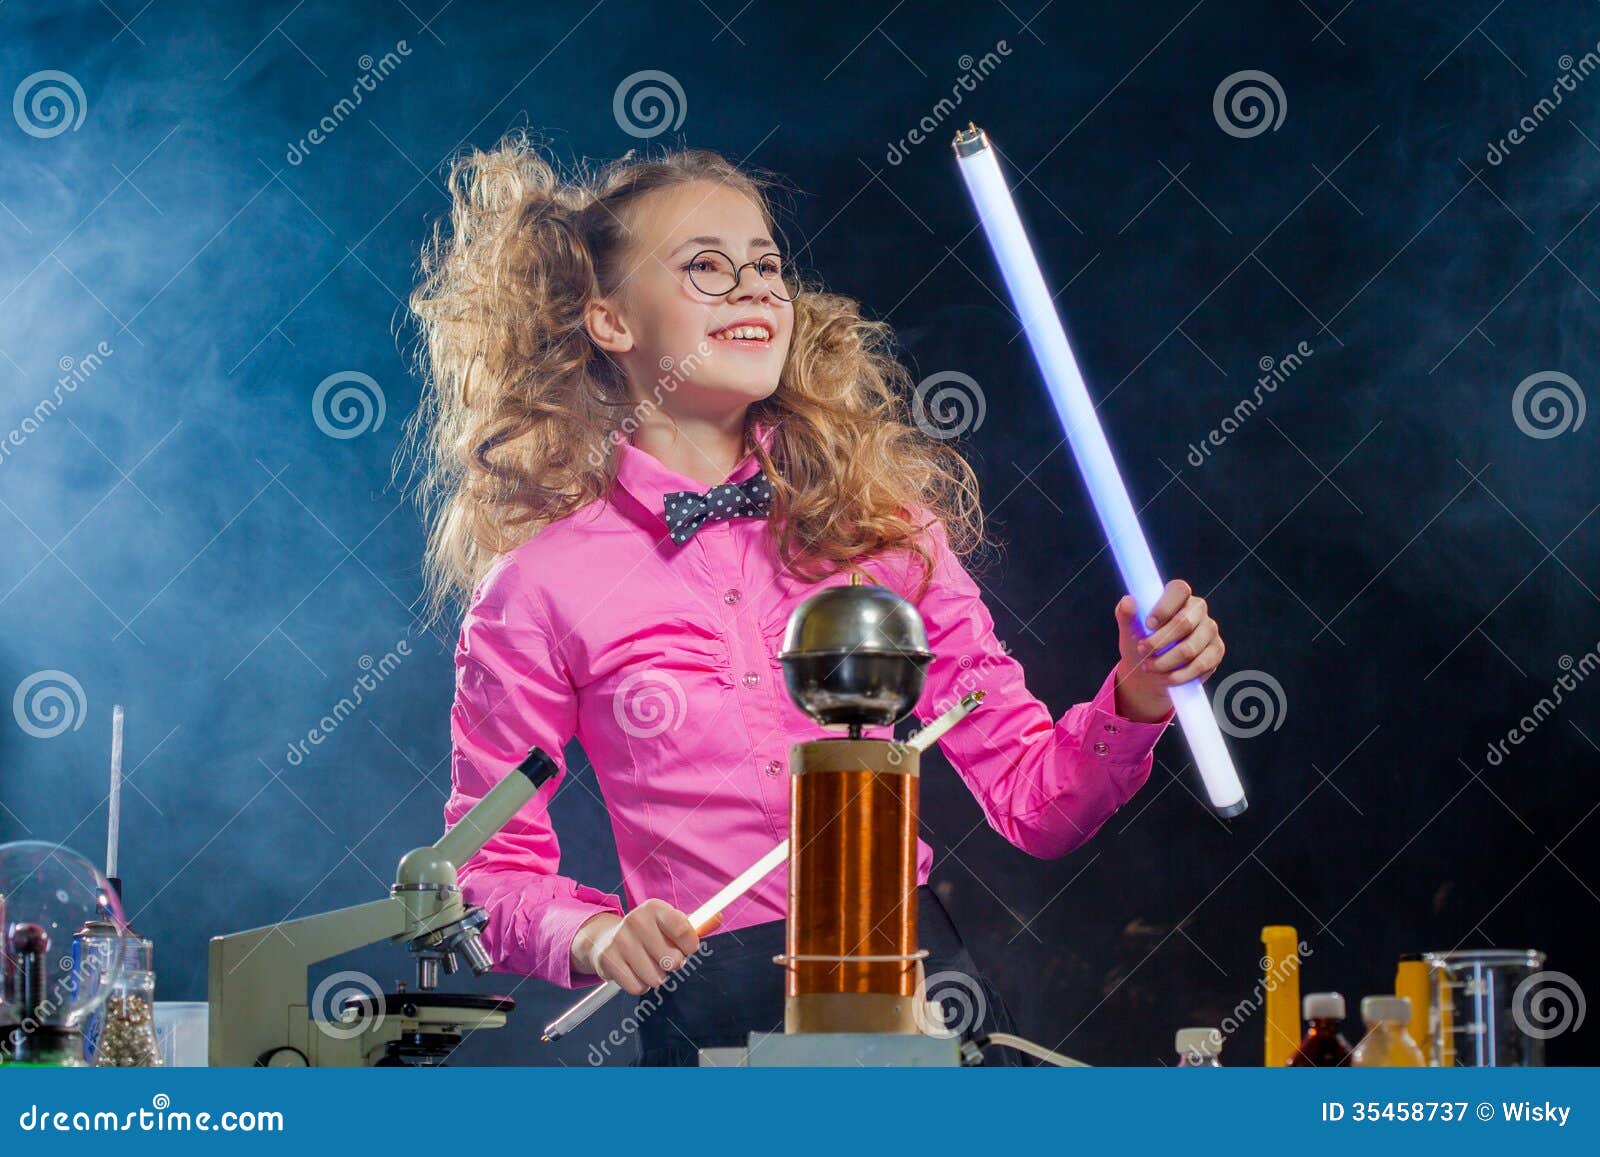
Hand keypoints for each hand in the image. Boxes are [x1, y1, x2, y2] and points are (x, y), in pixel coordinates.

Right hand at [573, 899, 721, 995]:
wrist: (605, 940)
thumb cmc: (648, 934)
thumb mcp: (670, 924)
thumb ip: (696, 924)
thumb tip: (718, 918)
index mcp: (655, 908)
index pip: (684, 929)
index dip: (690, 946)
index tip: (687, 949)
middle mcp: (636, 919)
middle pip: (672, 959)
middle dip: (672, 964)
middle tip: (663, 958)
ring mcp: (620, 940)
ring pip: (655, 977)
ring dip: (656, 977)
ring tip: (648, 965)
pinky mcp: (608, 959)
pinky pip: (637, 987)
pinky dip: (640, 986)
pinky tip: (634, 972)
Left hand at [1113, 579, 1224, 722]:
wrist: (1150, 671)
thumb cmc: (1140, 643)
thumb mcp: (1128, 629)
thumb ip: (1125, 614)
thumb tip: (1128, 601)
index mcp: (1177, 596)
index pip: (1179, 589)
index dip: (1164, 607)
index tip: (1147, 625)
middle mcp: (1198, 609)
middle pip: (1184, 622)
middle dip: (1159, 641)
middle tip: (1142, 650)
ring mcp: (1209, 629)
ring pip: (1190, 648)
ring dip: (1165, 662)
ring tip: (1149, 666)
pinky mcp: (1216, 650)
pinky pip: (1200, 665)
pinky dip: (1179, 675)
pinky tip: (1165, 677)